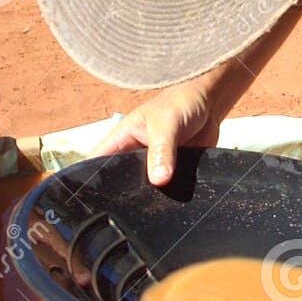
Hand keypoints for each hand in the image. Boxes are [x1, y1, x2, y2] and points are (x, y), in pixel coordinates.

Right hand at [95, 80, 222, 186]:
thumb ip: (162, 151)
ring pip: (145, 187)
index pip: (96, 162)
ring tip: (158, 197)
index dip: (93, 177)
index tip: (100, 194)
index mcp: (121, 138)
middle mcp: (133, 154)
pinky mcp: (170, 172)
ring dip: (152, 193)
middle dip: (127, 190)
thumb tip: (159, 178)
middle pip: (120, 180)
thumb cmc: (180, 103)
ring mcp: (152, 165)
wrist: (208, 105)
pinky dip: (170, 193)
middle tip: (137, 198)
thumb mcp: (166, 123)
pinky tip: (174, 196)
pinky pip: (166, 189)